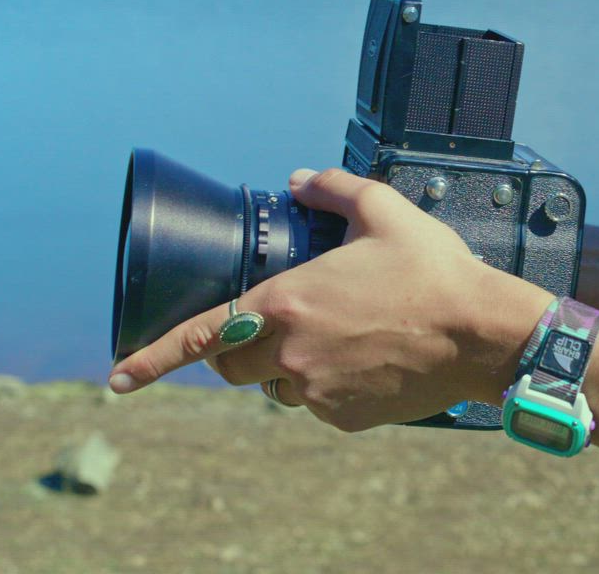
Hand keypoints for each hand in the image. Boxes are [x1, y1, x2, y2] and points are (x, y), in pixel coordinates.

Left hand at [107, 167, 551, 431]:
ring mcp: (316, 390)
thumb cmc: (433, 270)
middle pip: (234, 364)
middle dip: (242, 347)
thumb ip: (332, 189)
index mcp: (287, 301)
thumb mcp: (384, 212)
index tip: (117, 376)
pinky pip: (317, 404)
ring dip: (290, 365)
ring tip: (345, 335)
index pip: (200, 337)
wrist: (481, 332)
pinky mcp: (344, 417)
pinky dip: (329, 386)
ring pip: (278, 386)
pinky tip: (368, 360)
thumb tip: (299, 181)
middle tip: (279, 323)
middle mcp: (290, 353)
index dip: (152, 358)